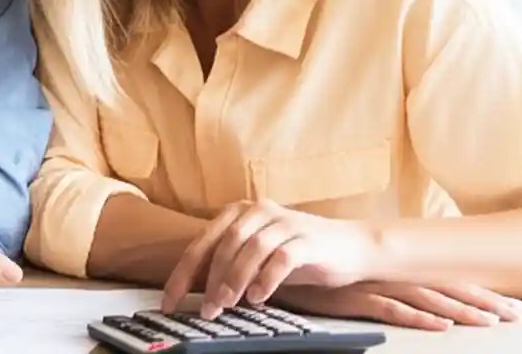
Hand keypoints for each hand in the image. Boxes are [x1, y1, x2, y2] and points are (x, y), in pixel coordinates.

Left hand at [161, 199, 376, 316]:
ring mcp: (284, 222)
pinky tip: (258, 297)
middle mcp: (259, 211)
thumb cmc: (299, 253)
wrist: (352, 248)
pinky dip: (266, 278)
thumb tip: (196, 292)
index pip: (202, 243)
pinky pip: (281, 257)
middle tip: (206, 310)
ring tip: (227, 305)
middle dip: (210, 280)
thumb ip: (229, 262)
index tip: (169, 302)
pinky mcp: (307, 239)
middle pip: (223, 244)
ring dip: (234, 279)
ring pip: (250, 248)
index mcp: (240, 212)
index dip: (183, 274)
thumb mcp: (257, 254)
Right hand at [272, 281, 521, 330]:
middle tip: (518, 313)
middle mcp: (385, 274)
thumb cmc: (304, 274)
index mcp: (388, 269)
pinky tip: (440, 327)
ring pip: (425, 298)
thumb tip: (389, 292)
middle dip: (482, 299)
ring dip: (461, 310)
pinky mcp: (351, 299)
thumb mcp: (343, 281)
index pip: (438, 278)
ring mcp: (370, 286)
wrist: (267, 262)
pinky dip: (417, 319)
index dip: (472, 289)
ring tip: (493, 321)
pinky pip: (390, 310)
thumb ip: (367, 286)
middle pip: (443, 287)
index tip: (506, 300)